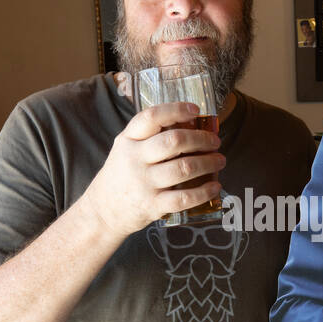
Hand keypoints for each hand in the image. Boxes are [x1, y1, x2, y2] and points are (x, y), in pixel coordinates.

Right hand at [81, 101, 223, 236]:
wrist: (103, 211)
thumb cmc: (122, 175)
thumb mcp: (126, 150)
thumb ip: (148, 137)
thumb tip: (190, 124)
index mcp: (128, 140)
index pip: (152, 117)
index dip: (176, 110)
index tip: (195, 110)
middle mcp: (134, 159)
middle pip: (174, 141)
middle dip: (202, 139)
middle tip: (215, 141)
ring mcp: (143, 183)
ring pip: (184, 168)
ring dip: (208, 163)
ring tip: (219, 161)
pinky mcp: (152, 205)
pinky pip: (184, 198)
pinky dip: (204, 191)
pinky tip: (214, 186)